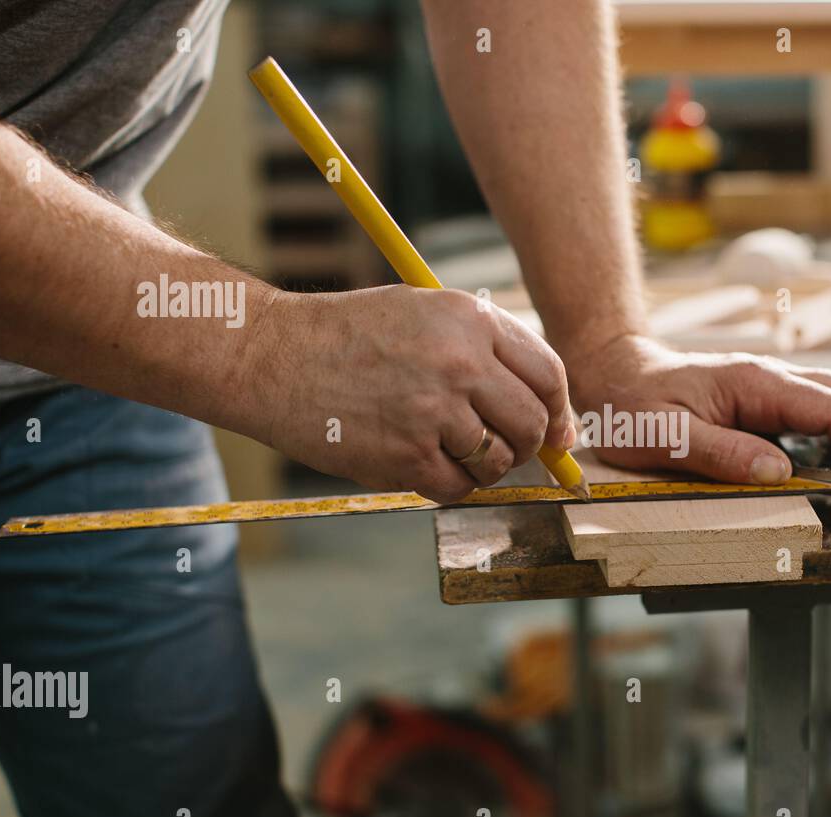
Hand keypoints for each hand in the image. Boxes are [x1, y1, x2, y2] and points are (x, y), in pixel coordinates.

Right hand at [251, 286, 574, 501]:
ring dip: (484, 466)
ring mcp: (433, 412)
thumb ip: (486, 352)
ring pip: (499, 461)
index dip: (559, 410)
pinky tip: (423, 465)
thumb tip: (551, 414)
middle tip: (501, 447)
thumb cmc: (350, 336)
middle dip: (527, 444)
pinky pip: (459, 488)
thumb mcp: (424, 313)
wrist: (271, 356)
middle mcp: (459, 364)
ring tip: (447, 449)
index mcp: (470, 320)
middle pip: (532, 424)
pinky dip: (450, 485)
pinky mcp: (406, 456)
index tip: (555, 431)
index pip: (549, 375)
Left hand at [565, 334, 830, 498]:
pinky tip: (814, 480)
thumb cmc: (632, 403)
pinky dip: (828, 447)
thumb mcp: (665, 436)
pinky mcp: (762, 406)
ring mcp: (770, 391)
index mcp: (757, 382)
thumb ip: (722, 454)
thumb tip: (780, 474)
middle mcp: (773, 380)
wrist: (612, 373)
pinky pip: (811, 419)